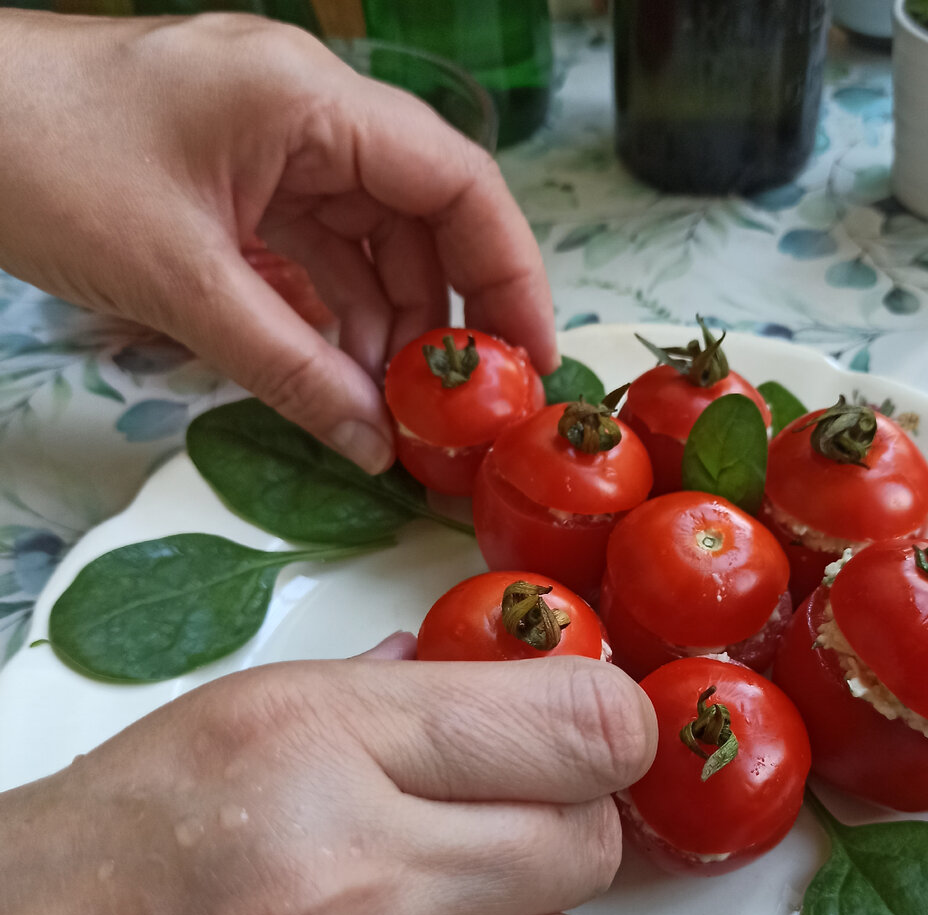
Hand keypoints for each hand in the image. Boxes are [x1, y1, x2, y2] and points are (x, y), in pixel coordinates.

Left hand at [0, 11, 557, 473]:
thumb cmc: (39, 161)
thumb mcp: (183, 282)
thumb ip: (291, 370)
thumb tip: (374, 449)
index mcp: (312, 103)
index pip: (458, 182)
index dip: (511, 272)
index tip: (531, 358)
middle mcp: (310, 116)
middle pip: (426, 217)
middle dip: (452, 314)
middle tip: (469, 406)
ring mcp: (275, 148)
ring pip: (374, 243)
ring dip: (390, 327)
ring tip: (399, 412)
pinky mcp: (241, 183)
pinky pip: (318, 253)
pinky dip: (337, 317)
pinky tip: (346, 379)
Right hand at [0, 653, 654, 914]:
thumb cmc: (59, 895)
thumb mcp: (205, 744)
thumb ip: (369, 705)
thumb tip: (493, 682)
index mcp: (304, 751)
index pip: (576, 725)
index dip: (605, 731)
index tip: (599, 744)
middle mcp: (343, 889)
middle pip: (587, 851)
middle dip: (548, 847)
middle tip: (469, 859)